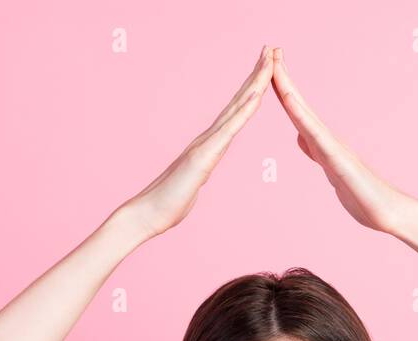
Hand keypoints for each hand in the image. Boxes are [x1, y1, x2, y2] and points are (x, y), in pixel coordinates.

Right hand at [121, 45, 273, 239]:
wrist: (147, 214)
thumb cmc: (168, 203)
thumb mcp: (192, 183)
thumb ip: (199, 171)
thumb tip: (200, 168)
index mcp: (209, 144)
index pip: (235, 112)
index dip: (250, 89)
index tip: (264, 68)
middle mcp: (208, 137)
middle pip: (238, 101)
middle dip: (256, 75)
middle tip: (270, 49)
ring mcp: (206, 144)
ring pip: (236, 109)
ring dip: (254, 85)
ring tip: (269, 62)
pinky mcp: (204, 157)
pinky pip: (229, 131)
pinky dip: (244, 112)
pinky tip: (257, 96)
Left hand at [269, 47, 417, 234]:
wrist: (389, 213)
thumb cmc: (362, 195)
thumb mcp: (331, 171)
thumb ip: (316, 152)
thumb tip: (301, 136)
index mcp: (321, 143)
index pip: (296, 112)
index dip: (281, 89)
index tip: (268, 65)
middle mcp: (327, 139)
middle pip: (299, 104)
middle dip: (283, 77)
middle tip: (270, 48)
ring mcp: (334, 148)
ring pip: (305, 114)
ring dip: (289, 89)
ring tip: (276, 65)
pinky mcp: (339, 162)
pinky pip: (317, 137)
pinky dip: (302, 118)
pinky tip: (290, 103)